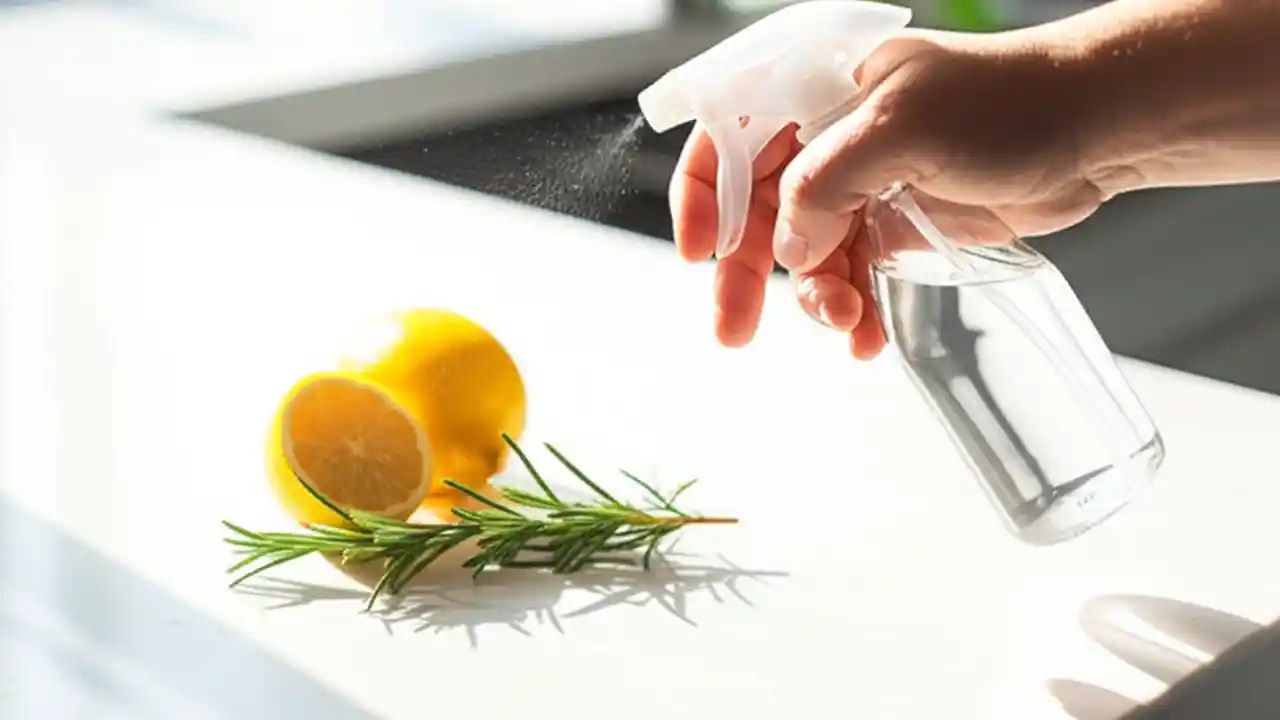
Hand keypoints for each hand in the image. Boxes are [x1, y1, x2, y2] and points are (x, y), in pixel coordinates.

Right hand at [670, 30, 1102, 358]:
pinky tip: (866, 336)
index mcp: (815, 90)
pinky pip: (849, 273)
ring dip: (814, 298)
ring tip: (846, 324)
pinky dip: (852, 308)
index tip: (700, 254)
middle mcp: (827, 135)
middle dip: (747, 272)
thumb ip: (826, 181)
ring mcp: (860, 181)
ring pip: (803, 253)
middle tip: (735, 330)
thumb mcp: (903, 127)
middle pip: (757, 208)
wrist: (1094, 130)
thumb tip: (788, 245)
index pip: (728, 135)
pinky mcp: (892, 222)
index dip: (701, 193)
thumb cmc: (1011, 102)